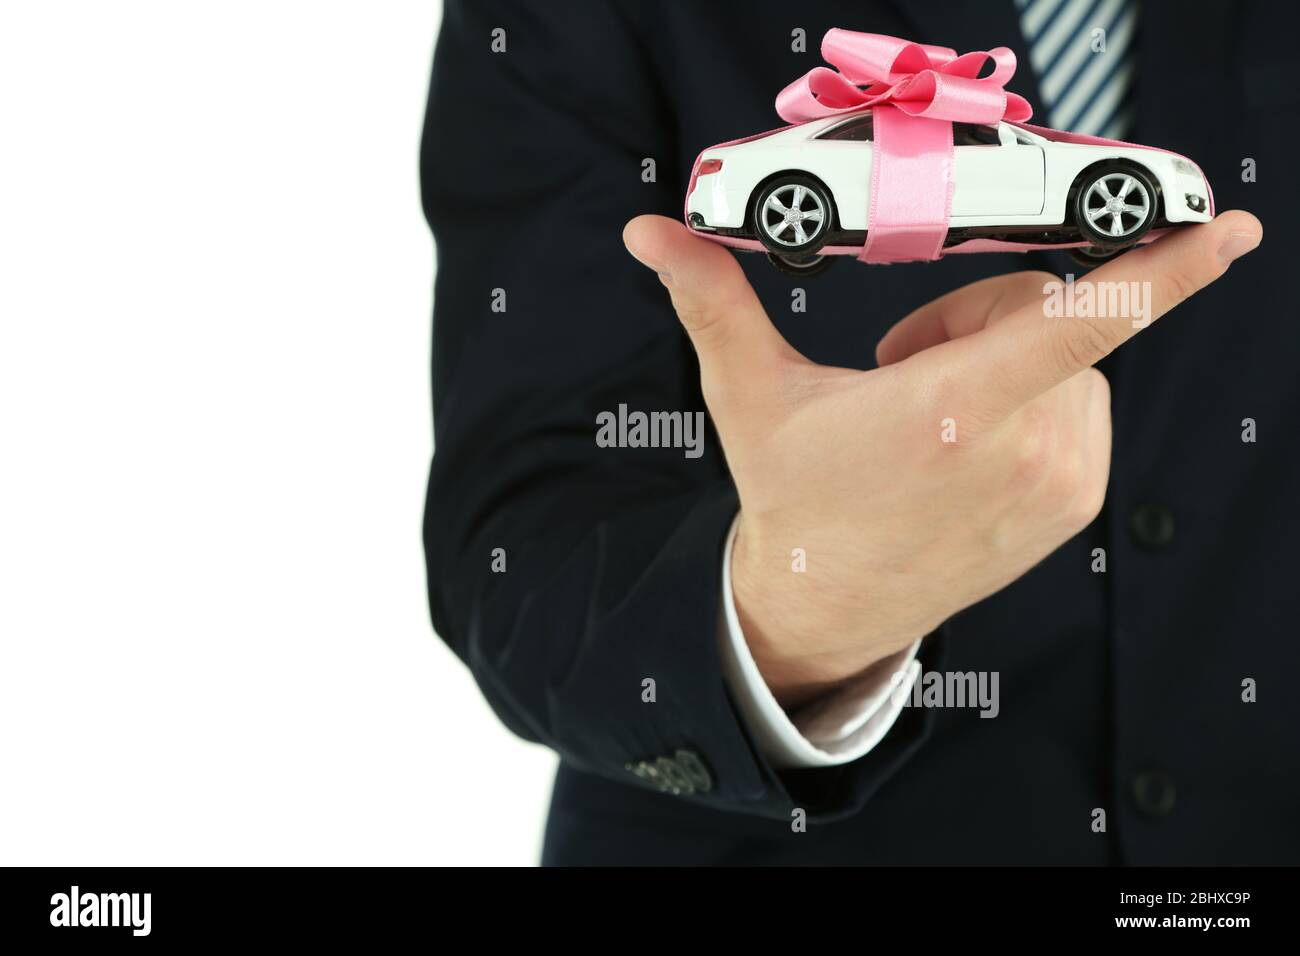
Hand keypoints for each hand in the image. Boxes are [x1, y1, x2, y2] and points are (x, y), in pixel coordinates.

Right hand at [623, 212, 1261, 708]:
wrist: (826, 603)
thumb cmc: (790, 491)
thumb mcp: (747, 393)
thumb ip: (708, 299)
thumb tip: (646, 230)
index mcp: (945, 413)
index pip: (1074, 324)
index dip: (1157, 270)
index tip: (1225, 230)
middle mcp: (1020, 453)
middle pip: (1044, 314)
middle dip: (978, 314)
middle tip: (905, 366)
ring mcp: (1059, 484)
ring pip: (1069, 360)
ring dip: (1008, 361)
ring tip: (936, 414)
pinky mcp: (1077, 504)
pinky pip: (1084, 406)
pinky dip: (1037, 402)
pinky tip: (973, 445)